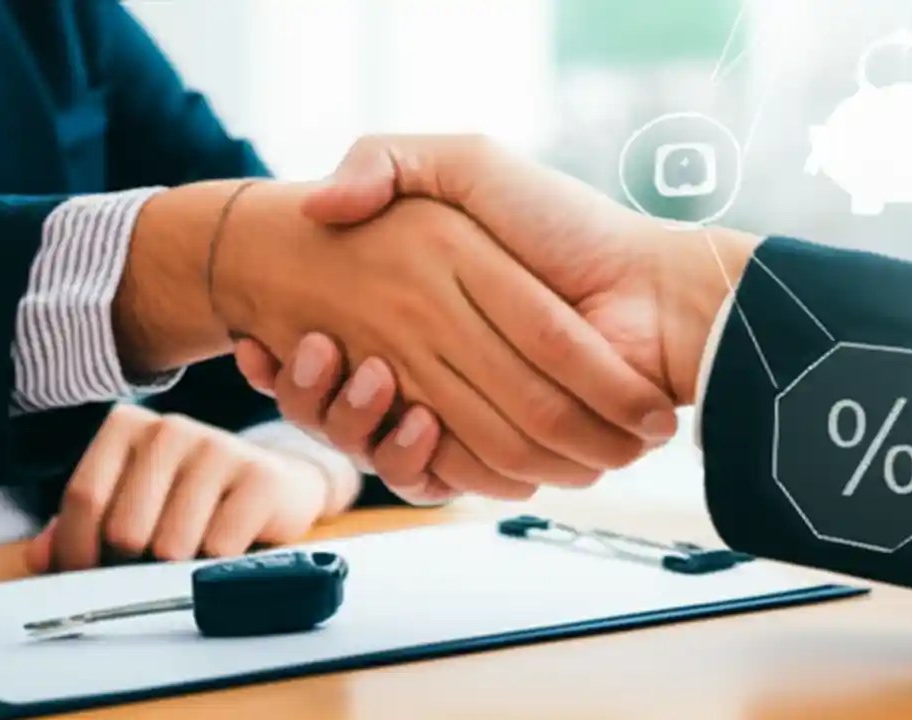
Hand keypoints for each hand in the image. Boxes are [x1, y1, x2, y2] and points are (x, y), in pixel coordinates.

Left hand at [24, 404, 349, 572]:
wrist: (277, 489)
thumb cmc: (194, 502)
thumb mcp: (133, 506)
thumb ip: (82, 527)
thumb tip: (41, 557)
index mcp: (129, 426)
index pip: (84, 496)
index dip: (79, 552)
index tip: (87, 578)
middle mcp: (171, 427)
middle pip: (126, 528)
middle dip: (134, 564)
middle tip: (152, 566)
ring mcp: (219, 446)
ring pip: (172, 545)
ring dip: (180, 567)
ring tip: (193, 555)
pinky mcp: (260, 476)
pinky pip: (219, 549)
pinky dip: (219, 566)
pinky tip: (227, 549)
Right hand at [125, 181, 672, 497]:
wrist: (652, 295)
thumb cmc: (567, 224)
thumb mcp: (470, 165)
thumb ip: (392, 161)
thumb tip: (316, 204)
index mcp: (426, 303)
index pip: (332, 343)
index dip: (291, 354)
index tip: (259, 342)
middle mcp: (435, 360)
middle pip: (343, 396)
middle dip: (305, 388)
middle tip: (276, 351)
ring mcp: (459, 408)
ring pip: (370, 437)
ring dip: (339, 416)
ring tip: (341, 367)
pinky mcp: (488, 451)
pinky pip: (427, 473)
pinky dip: (403, 456)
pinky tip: (407, 417)